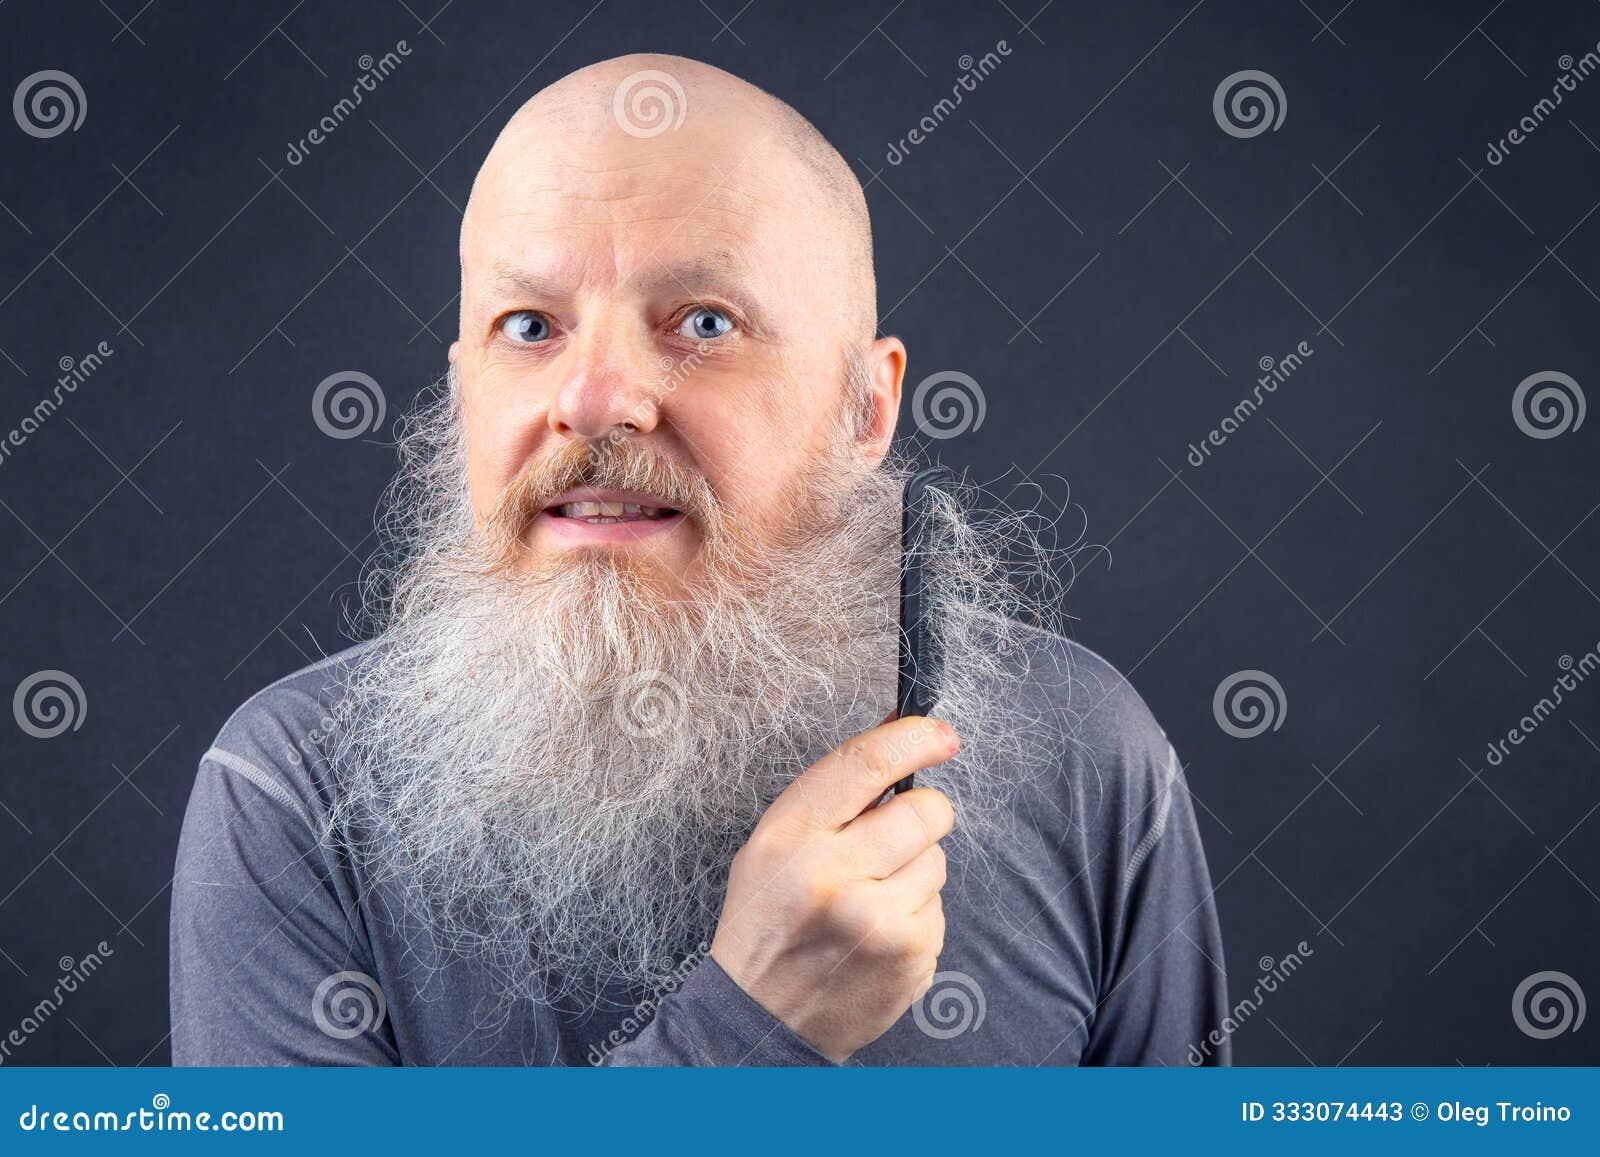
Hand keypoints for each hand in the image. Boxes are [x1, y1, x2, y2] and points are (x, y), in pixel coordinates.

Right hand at [710, 715, 957, 1061]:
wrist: (760, 1018)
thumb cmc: (769, 919)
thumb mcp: (772, 845)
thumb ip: (833, 794)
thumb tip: (902, 732)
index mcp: (790, 835)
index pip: (866, 763)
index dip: (914, 738)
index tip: (940, 734)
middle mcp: (833, 874)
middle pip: (924, 811)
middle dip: (922, 814)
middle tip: (898, 835)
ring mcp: (876, 920)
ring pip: (937, 860)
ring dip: (915, 871)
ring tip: (870, 899)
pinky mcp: (909, 956)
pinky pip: (938, 908)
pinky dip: (916, 915)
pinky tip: (877, 934)